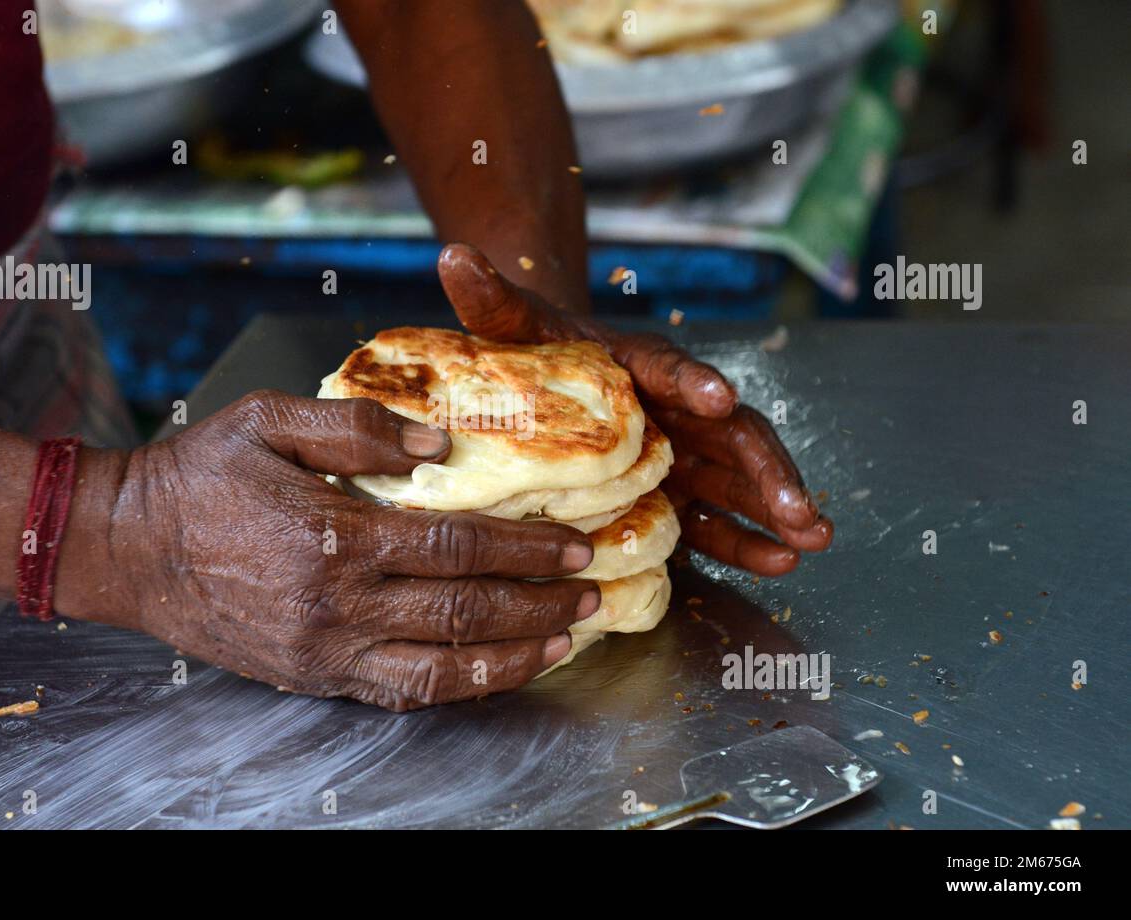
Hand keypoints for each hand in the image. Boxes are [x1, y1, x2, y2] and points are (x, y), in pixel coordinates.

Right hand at [62, 390, 598, 709]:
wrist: (124, 547)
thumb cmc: (197, 475)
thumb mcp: (267, 419)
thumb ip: (355, 425)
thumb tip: (441, 443)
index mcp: (334, 535)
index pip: (457, 546)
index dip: (525, 547)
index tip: (573, 542)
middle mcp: (337, 604)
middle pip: (464, 611)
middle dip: (539, 603)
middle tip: (591, 592)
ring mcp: (324, 651)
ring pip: (441, 669)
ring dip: (513, 656)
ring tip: (565, 640)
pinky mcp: (310, 678)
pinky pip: (397, 694)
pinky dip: (455, 687)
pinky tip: (491, 671)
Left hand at [437, 243, 831, 576]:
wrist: (552, 369)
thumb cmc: (537, 348)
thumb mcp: (515, 327)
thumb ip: (494, 302)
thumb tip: (452, 255)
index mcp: (638, 363)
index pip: (671, 368)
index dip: (693, 382)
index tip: (719, 397)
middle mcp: (674, 406)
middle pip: (730, 433)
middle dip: (766, 469)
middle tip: (798, 507)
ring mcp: (682, 452)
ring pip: (738, 479)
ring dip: (776, 508)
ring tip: (812, 539)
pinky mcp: (677, 491)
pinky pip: (717, 518)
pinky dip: (746, 540)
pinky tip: (782, 565)